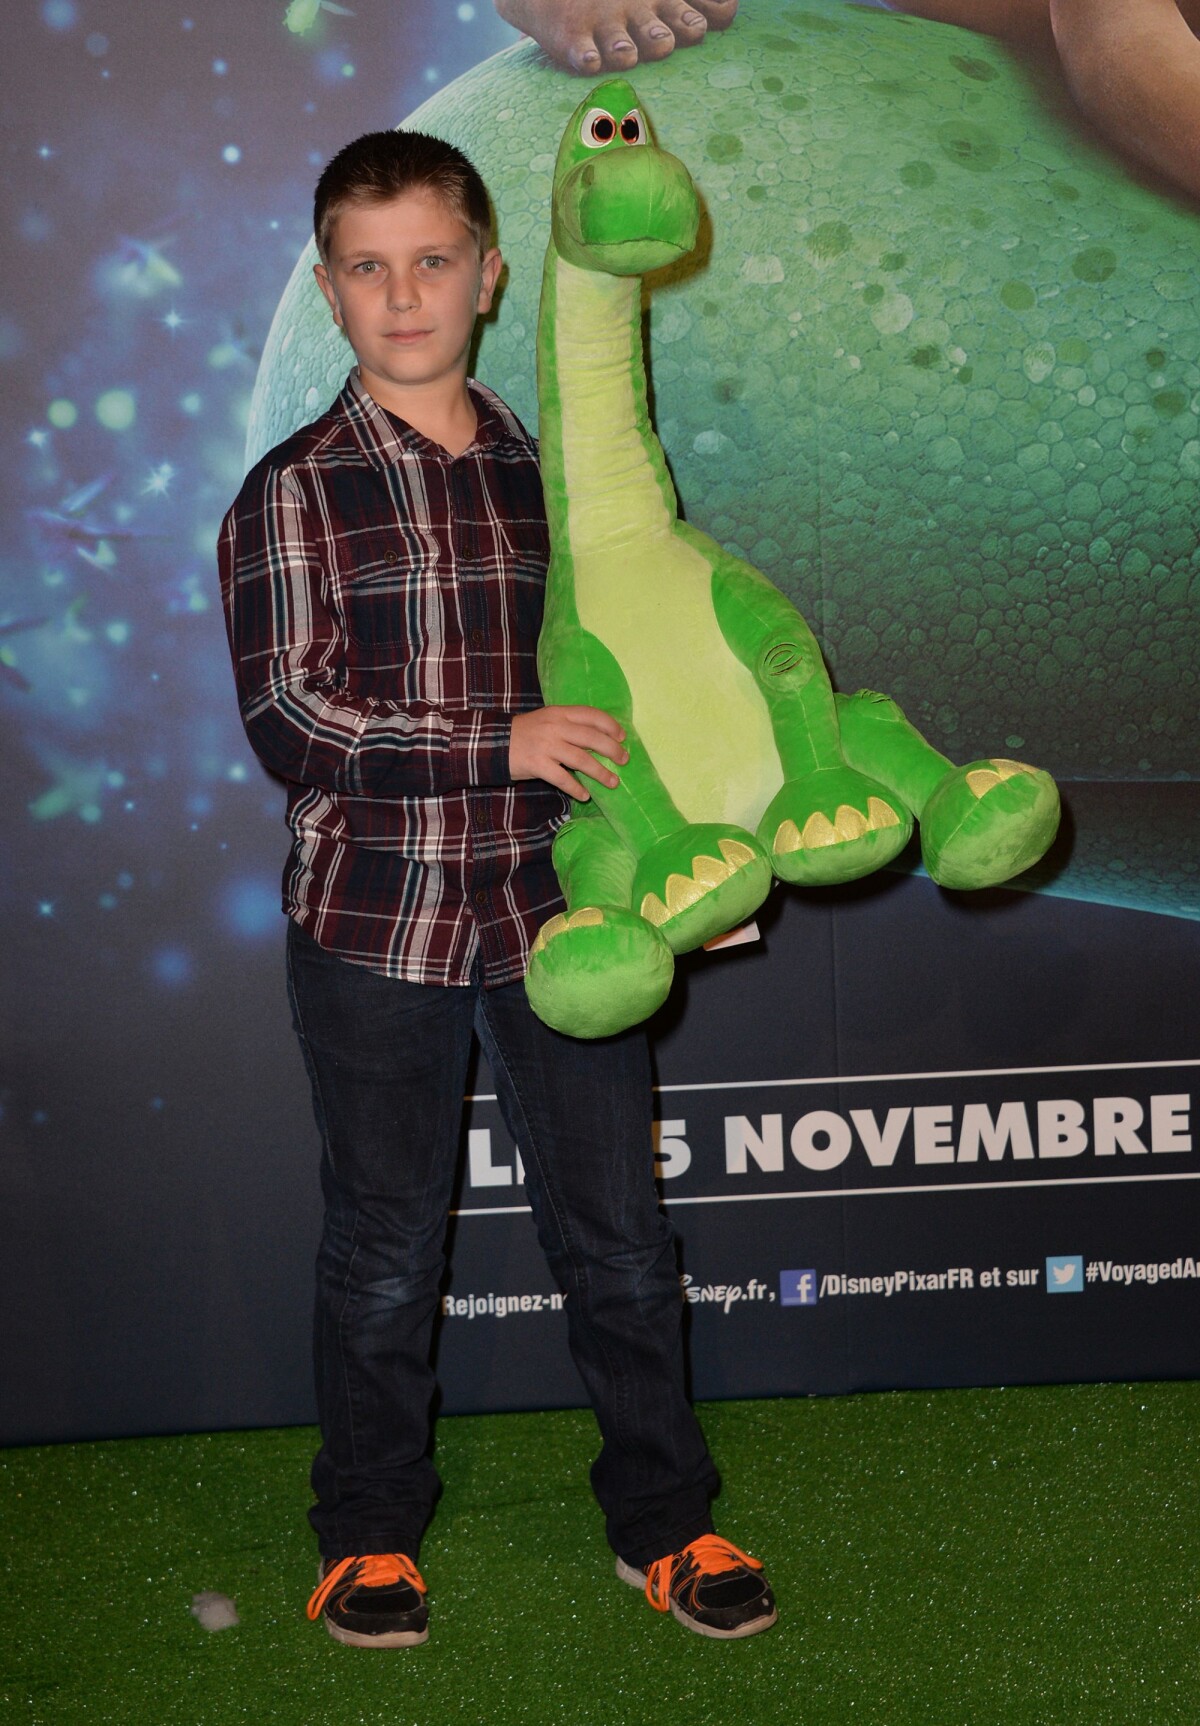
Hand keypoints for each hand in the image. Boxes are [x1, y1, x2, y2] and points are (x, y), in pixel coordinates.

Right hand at [509, 705, 627, 799]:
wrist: (494, 743)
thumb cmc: (526, 733)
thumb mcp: (548, 721)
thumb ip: (569, 726)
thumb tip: (600, 739)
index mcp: (559, 713)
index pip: (591, 715)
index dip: (610, 725)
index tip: (622, 737)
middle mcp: (555, 727)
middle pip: (592, 738)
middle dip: (612, 750)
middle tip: (624, 760)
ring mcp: (546, 746)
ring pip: (581, 760)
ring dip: (600, 773)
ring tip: (613, 782)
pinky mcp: (537, 765)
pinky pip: (562, 779)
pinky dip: (576, 788)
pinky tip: (585, 795)